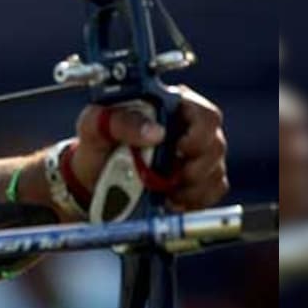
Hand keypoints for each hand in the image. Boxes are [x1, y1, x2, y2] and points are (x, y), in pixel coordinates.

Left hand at [70, 85, 228, 211]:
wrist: (91, 176)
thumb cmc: (97, 141)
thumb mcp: (96, 124)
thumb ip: (121, 121)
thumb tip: (155, 131)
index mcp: (170, 106)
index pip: (205, 114)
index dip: (199, 132)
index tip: (178, 148)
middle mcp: (190, 130)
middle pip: (216, 145)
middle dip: (196, 166)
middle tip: (171, 176)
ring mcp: (196, 157)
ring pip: (215, 172)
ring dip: (190, 186)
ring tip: (162, 189)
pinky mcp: (197, 183)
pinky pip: (211, 193)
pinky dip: (192, 201)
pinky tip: (169, 200)